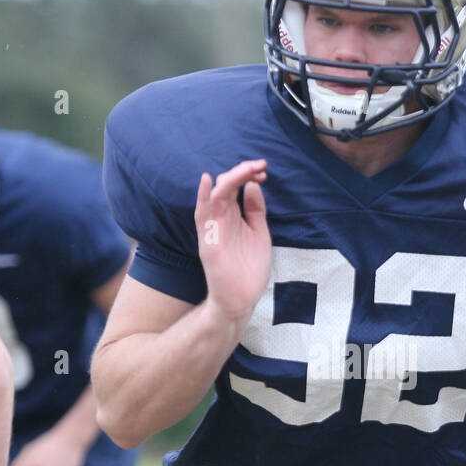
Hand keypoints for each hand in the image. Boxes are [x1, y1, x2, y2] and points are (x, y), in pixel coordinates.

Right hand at [195, 161, 271, 326]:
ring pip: (215, 195)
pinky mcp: (209, 242)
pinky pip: (202, 215)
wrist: (242, 299)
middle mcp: (221, 219)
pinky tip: (207, 181)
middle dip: (243, 171)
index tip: (264, 171)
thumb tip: (253, 185)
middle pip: (226, 185)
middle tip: (261, 166)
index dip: (248, 174)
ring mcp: (213, 229)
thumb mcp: (259, 233)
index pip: (237, 186)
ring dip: (230, 178)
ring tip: (247, 168)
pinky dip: (203, 197)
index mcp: (234, 216)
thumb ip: (255, 210)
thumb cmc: (249, 269)